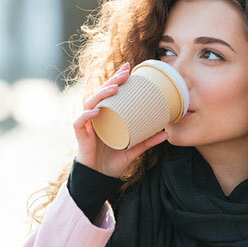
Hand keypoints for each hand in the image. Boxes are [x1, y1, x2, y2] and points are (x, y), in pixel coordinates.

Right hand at [72, 62, 168, 177]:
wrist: (100, 178)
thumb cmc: (113, 160)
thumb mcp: (133, 148)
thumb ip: (147, 141)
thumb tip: (166, 134)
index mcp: (107, 116)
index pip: (110, 93)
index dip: (117, 78)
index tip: (129, 68)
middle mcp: (95, 117)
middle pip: (101, 93)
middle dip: (112, 81)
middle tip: (125, 73)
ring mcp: (87, 125)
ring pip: (90, 103)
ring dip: (101, 94)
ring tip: (114, 88)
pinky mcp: (81, 136)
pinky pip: (81, 122)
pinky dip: (87, 115)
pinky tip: (97, 111)